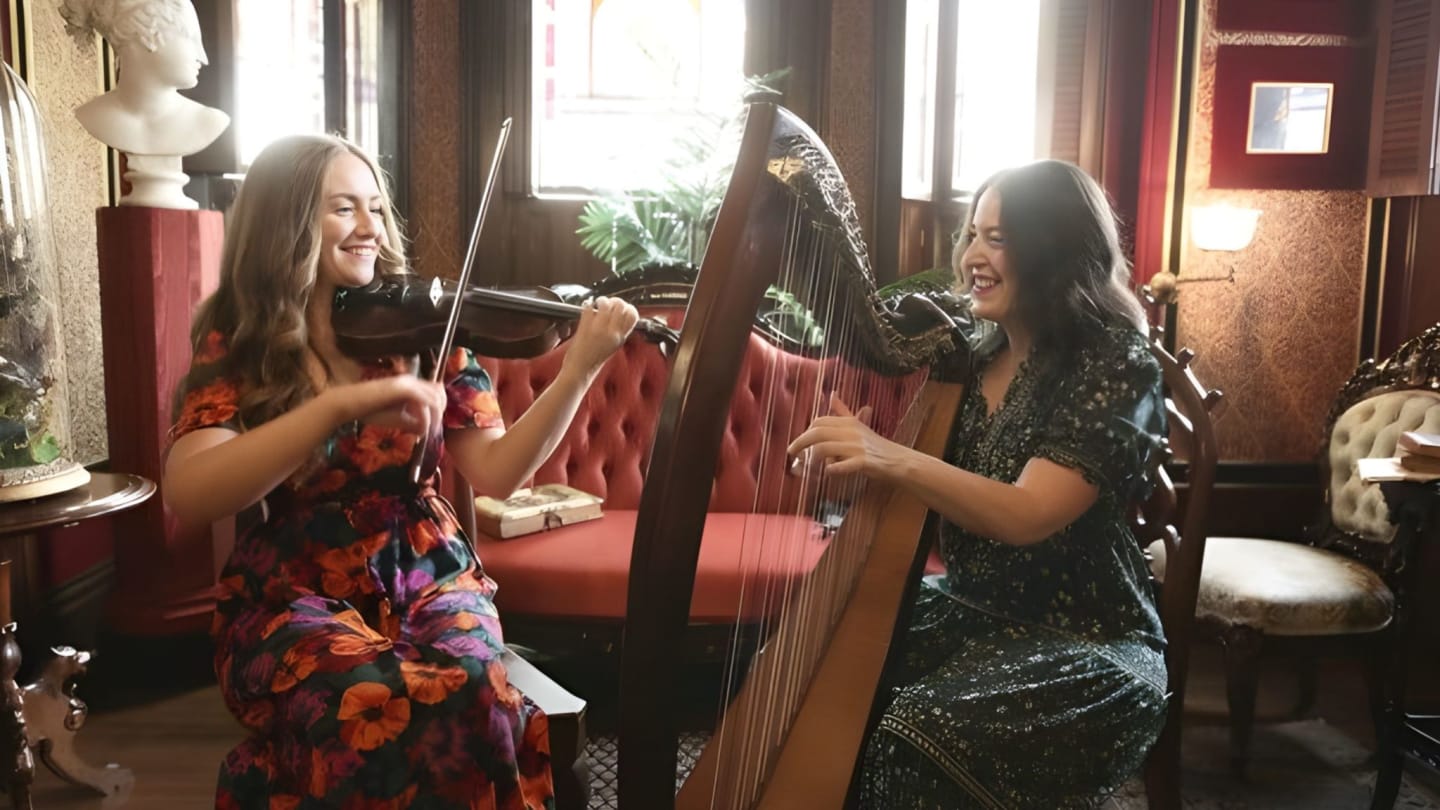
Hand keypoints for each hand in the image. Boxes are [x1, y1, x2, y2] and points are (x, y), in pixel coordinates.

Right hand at [326, 375, 447, 437]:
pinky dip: (426, 418)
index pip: (436, 392)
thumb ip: (413, 422)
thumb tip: (425, 431)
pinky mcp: (403, 388)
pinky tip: (419, 430)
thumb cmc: (369, 411)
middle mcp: (412, 380)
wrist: (349, 404)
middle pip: (440, 393)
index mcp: (411, 385)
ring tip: (425, 433)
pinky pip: (425, 402)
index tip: (432, 428)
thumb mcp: (397, 418)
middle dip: (439, 414)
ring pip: (435, 398)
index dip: (439, 410)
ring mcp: (408, 382)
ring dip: (434, 418)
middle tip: (431, 432)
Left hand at [562, 296, 639, 376]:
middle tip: (608, 303)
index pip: (633, 315)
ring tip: (596, 304)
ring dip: (601, 300)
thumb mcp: (612, 347)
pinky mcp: (585, 327)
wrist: (579, 371)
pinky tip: (586, 307)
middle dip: (615, 300)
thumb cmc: (593, 362)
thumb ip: (617, 332)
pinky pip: (588, 307)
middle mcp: (612, 333)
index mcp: (620, 338)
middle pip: (621, 305)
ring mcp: (598, 329)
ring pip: (606, 303)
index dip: (628, 307)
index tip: (621, 307)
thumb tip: (617, 316)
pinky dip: (587, 304)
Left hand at [787, 392, 898, 481]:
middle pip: (817, 432)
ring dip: (813, 459)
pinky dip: (831, 470)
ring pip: (824, 449)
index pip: (819, 422)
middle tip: (792, 454)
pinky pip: (840, 466)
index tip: (799, 443)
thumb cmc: (875, 445)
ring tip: (812, 467)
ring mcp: (857, 447)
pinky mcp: (863, 462)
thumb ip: (843, 411)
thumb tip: (832, 394)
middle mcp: (851, 431)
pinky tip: (830, 472)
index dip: (805, 432)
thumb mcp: (858, 425)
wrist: (898, 460)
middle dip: (800, 443)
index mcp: (848, 422)